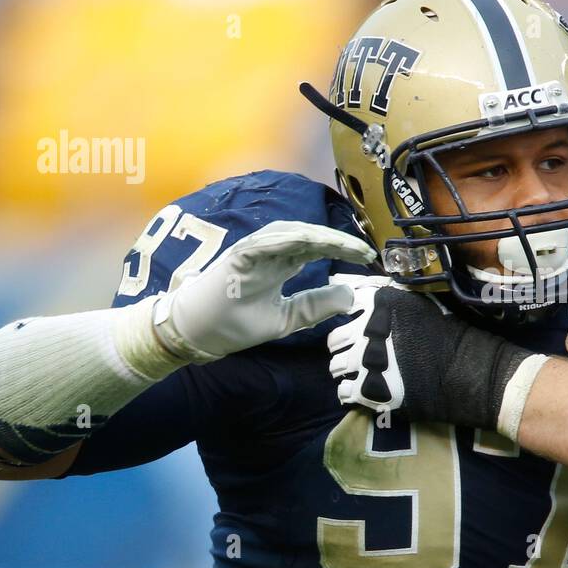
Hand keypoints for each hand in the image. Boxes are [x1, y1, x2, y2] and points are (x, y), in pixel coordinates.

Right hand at [152, 221, 375, 362]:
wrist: (199, 334)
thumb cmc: (236, 324)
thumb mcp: (287, 318)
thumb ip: (316, 306)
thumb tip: (349, 295)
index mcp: (281, 265)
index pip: (318, 250)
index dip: (342, 250)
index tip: (367, 257)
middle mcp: (270, 253)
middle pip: (310, 237)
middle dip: (338, 241)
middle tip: (364, 250)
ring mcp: (253, 252)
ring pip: (290, 233)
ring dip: (318, 236)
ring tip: (343, 244)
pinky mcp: (237, 256)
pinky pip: (263, 241)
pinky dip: (285, 238)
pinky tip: (309, 240)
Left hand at [326, 275, 542, 433]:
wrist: (474, 374)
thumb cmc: (454, 336)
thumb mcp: (422, 305)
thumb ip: (392, 300)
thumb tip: (366, 295)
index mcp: (380, 302)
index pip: (342, 302)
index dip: (347, 315)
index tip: (355, 324)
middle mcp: (368, 328)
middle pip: (335, 339)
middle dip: (345, 346)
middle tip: (361, 355)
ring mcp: (367, 360)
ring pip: (336, 366)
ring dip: (346, 370)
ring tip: (363, 374)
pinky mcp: (371, 390)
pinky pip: (344, 392)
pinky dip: (351, 393)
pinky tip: (365, 391)